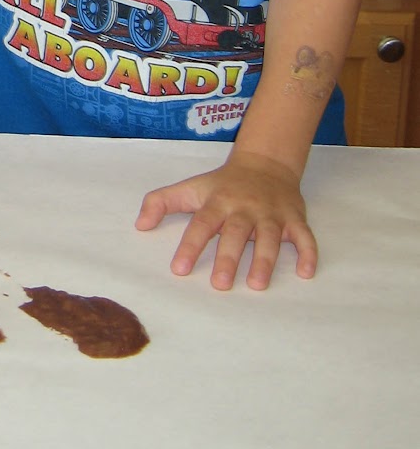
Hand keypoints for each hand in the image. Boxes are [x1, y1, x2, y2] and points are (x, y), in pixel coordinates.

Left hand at [135, 150, 316, 290]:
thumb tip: (139, 225)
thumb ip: (161, 202)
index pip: (201, 224)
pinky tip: (307, 273)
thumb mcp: (190, 187)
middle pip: (236, 233)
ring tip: (257, 285)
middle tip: (219, 285)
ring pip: (270, 237)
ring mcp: (271, 213)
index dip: (190, 246)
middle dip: (228, 258)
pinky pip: (305, 236)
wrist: (266, 162)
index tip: (179, 269)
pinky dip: (309, 253)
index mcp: (218, 201)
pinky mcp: (295, 218)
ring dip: (265, 260)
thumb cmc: (222, 184)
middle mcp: (244, 208)